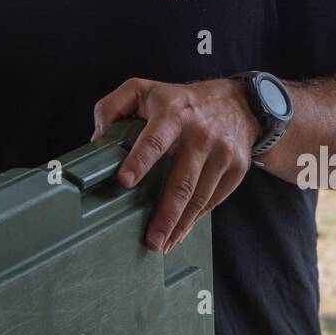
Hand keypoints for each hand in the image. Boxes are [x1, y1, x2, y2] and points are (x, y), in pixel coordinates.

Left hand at [91, 78, 260, 252]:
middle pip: (181, 180)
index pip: (155, 139)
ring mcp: (222, 152)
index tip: (124, 182)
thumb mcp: (143, 90)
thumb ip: (112, 108)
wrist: (238, 104)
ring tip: (161, 244)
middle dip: (165, 213)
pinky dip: (194, 219)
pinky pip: (213, 200)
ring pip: (198, 197)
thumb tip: (97, 142)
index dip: (139, 160)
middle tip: (149, 239)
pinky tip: (179, 232)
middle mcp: (200, 134)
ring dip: (179, 225)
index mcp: (173, 113)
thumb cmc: (179, 101)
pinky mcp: (237, 168)